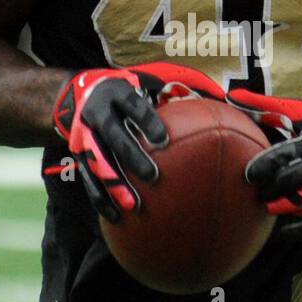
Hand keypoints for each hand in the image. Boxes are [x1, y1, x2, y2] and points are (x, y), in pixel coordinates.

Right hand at [52, 62, 224, 219]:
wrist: (81, 94)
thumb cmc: (128, 95)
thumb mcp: (145, 84)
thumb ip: (175, 95)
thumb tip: (222, 102)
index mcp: (117, 94)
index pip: (133, 106)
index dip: (147, 122)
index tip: (164, 140)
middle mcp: (98, 114)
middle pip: (114, 136)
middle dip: (132, 157)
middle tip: (153, 176)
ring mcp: (85, 136)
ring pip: (98, 163)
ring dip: (115, 185)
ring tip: (134, 207)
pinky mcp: (79, 155)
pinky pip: (88, 180)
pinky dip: (101, 199)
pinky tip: (117, 216)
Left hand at [230, 87, 301, 221]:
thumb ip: (274, 108)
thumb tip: (234, 96)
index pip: (293, 151)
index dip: (268, 163)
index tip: (248, 173)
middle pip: (300, 178)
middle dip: (274, 188)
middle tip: (255, 196)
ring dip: (286, 208)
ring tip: (266, 211)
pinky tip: (283, 232)